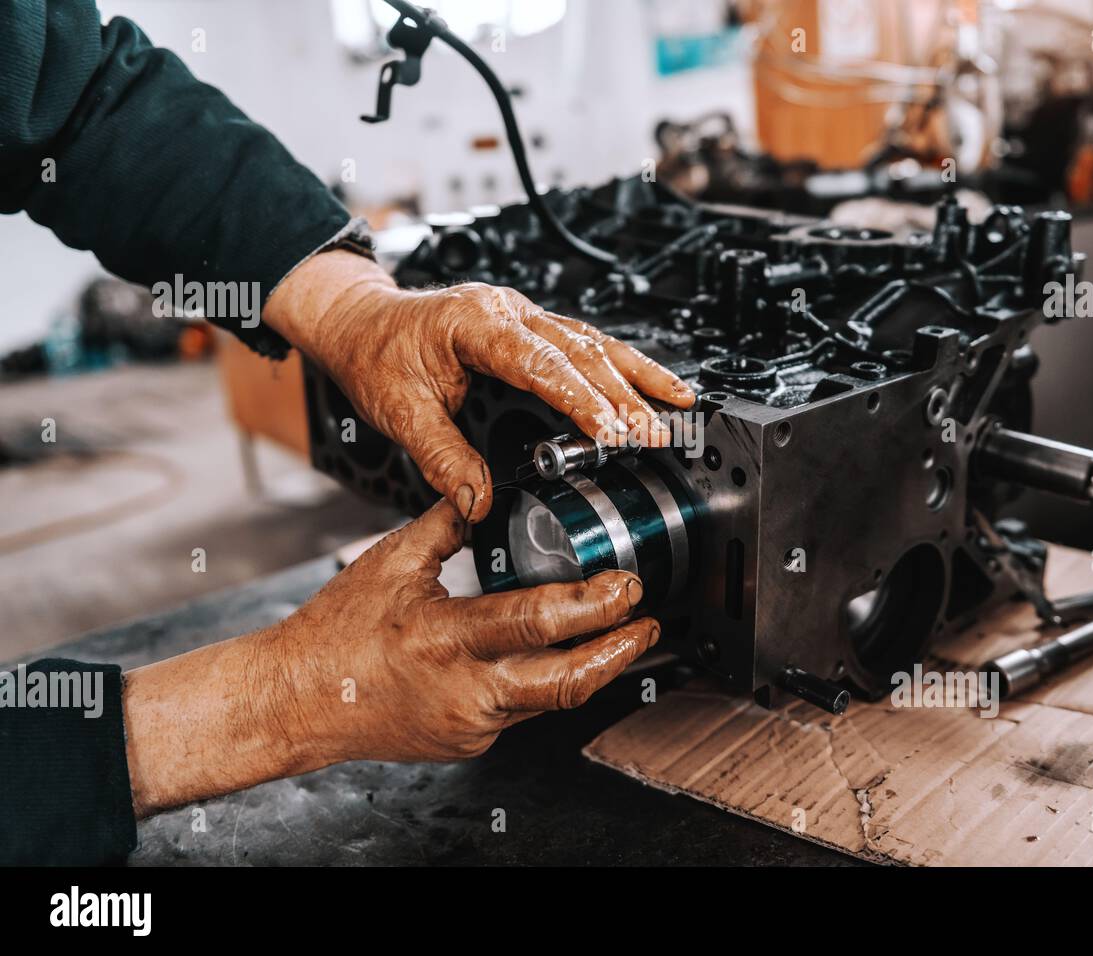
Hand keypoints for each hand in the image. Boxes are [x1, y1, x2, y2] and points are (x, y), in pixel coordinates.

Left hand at [264, 251, 696, 521]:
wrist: (360, 321)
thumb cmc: (375, 353)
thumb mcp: (399, 409)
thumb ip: (441, 457)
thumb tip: (478, 502)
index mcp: (474, 322)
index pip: (540, 361)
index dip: (581, 398)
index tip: (612, 432)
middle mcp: (507, 312)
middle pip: (580, 350)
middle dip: (623, 395)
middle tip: (655, 434)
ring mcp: (523, 316)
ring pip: (593, 342)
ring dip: (636, 376)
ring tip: (677, 406)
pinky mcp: (531, 328)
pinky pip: (586, 344)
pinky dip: (623, 367)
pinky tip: (654, 385)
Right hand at [286, 500, 657, 762]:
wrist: (298, 701)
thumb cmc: (336, 634)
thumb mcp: (390, 563)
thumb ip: (446, 523)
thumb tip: (483, 490)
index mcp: (444, 637)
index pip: (536, 623)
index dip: (592, 607)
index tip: (626, 587)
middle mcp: (465, 689)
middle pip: (565, 682)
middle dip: (618, 651)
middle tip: (649, 622)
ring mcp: (471, 723)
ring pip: (551, 699)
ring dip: (595, 669)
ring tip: (626, 639)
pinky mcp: (470, 741)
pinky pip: (522, 711)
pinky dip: (548, 683)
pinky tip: (563, 659)